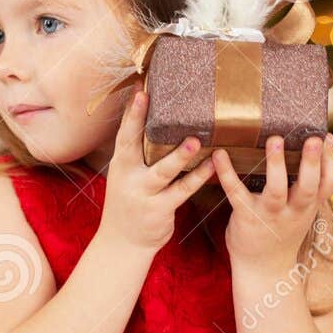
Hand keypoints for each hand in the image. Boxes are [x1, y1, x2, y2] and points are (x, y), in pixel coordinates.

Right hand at [97, 90, 215, 252]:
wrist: (122, 244)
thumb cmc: (130, 204)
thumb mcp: (126, 178)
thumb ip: (139, 156)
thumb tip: (158, 125)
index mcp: (121, 165)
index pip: (124, 134)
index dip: (131, 112)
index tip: (140, 88)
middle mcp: (129, 177)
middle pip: (132, 145)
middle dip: (138, 121)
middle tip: (148, 97)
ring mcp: (143, 194)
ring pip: (163, 171)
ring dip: (179, 156)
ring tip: (195, 141)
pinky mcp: (160, 209)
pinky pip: (182, 190)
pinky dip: (198, 177)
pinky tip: (212, 166)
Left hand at [212, 133, 332, 275]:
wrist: (263, 269)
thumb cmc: (282, 231)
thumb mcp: (302, 212)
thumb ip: (309, 188)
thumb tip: (313, 152)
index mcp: (309, 206)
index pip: (329, 184)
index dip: (330, 161)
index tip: (327, 137)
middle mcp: (294, 211)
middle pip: (308, 187)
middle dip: (313, 163)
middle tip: (314, 139)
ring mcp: (270, 215)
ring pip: (276, 190)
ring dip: (276, 165)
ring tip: (275, 140)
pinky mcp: (245, 217)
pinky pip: (236, 193)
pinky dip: (227, 173)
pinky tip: (219, 155)